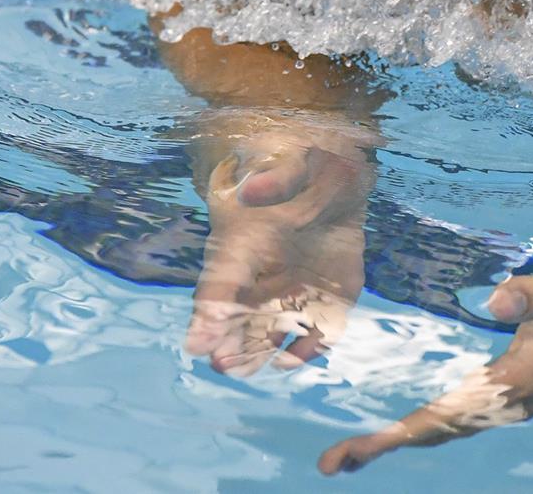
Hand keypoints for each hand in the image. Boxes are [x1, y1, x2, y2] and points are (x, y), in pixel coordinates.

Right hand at [185, 120, 374, 376]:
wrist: (336, 177)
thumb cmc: (302, 167)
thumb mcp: (294, 163)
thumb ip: (276, 178)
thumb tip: (253, 191)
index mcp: (242, 244)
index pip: (218, 284)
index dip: (208, 314)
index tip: (197, 342)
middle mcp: (259, 277)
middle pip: (235, 319)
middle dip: (227, 342)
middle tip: (222, 363)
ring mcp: (290, 293)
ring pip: (265, 333)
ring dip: (254, 353)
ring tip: (246, 368)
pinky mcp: (324, 301)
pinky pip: (312, 333)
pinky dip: (304, 348)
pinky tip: (291, 359)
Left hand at [318, 262, 532, 474]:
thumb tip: (494, 300)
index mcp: (514, 384)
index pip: (443, 416)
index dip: (395, 435)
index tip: (353, 451)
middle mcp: (510, 404)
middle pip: (438, 432)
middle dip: (386, 445)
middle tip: (335, 461)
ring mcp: (516, 405)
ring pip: (451, 428)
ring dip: (407, 436)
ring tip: (362, 447)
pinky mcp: (520, 396)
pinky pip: (466, 418)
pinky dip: (434, 423)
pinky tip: (420, 417)